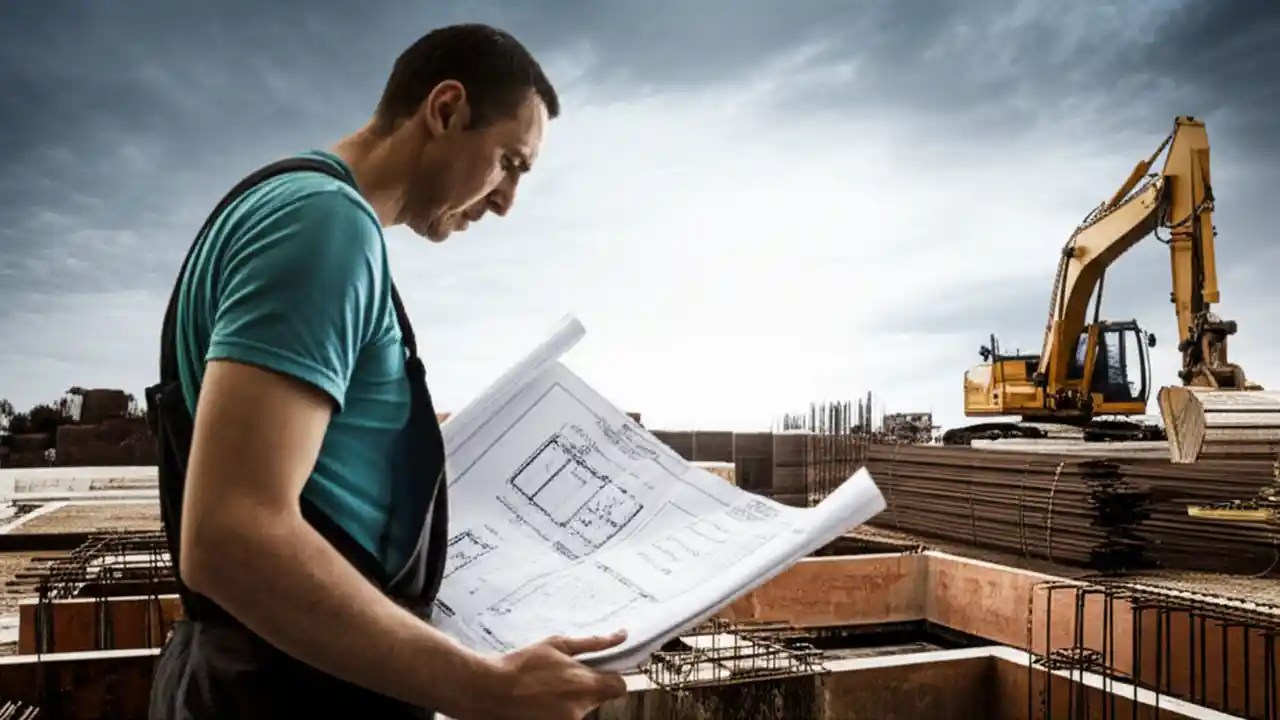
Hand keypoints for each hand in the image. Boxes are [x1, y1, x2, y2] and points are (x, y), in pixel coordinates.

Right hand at [473, 630, 628, 719]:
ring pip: (581, 710)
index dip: (611, 677)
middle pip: (599, 699)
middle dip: (587, 688)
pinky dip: (557, 711)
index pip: (619, 687)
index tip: (600, 671)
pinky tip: (540, 701)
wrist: (489, 690)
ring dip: (571, 700)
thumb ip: (594, 643)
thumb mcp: (557, 645)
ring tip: (546, 689)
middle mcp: (579, 709)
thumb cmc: (520, 665)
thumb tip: (621, 635)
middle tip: (562, 677)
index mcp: (584, 684)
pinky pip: (566, 718)